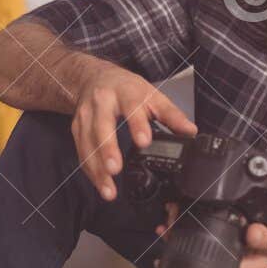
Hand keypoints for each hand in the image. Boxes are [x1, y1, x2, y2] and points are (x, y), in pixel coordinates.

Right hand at [71, 65, 195, 200]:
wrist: (94, 77)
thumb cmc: (126, 88)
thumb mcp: (152, 94)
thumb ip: (170, 114)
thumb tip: (190, 131)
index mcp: (125, 91)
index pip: (131, 106)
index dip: (137, 124)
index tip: (143, 142)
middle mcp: (102, 102)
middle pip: (102, 126)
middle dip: (107, 149)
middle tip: (114, 169)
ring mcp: (86, 115)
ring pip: (88, 143)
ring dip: (96, 168)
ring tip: (108, 190)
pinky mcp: (76, 128)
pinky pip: (82, 151)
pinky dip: (90, 170)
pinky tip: (99, 184)